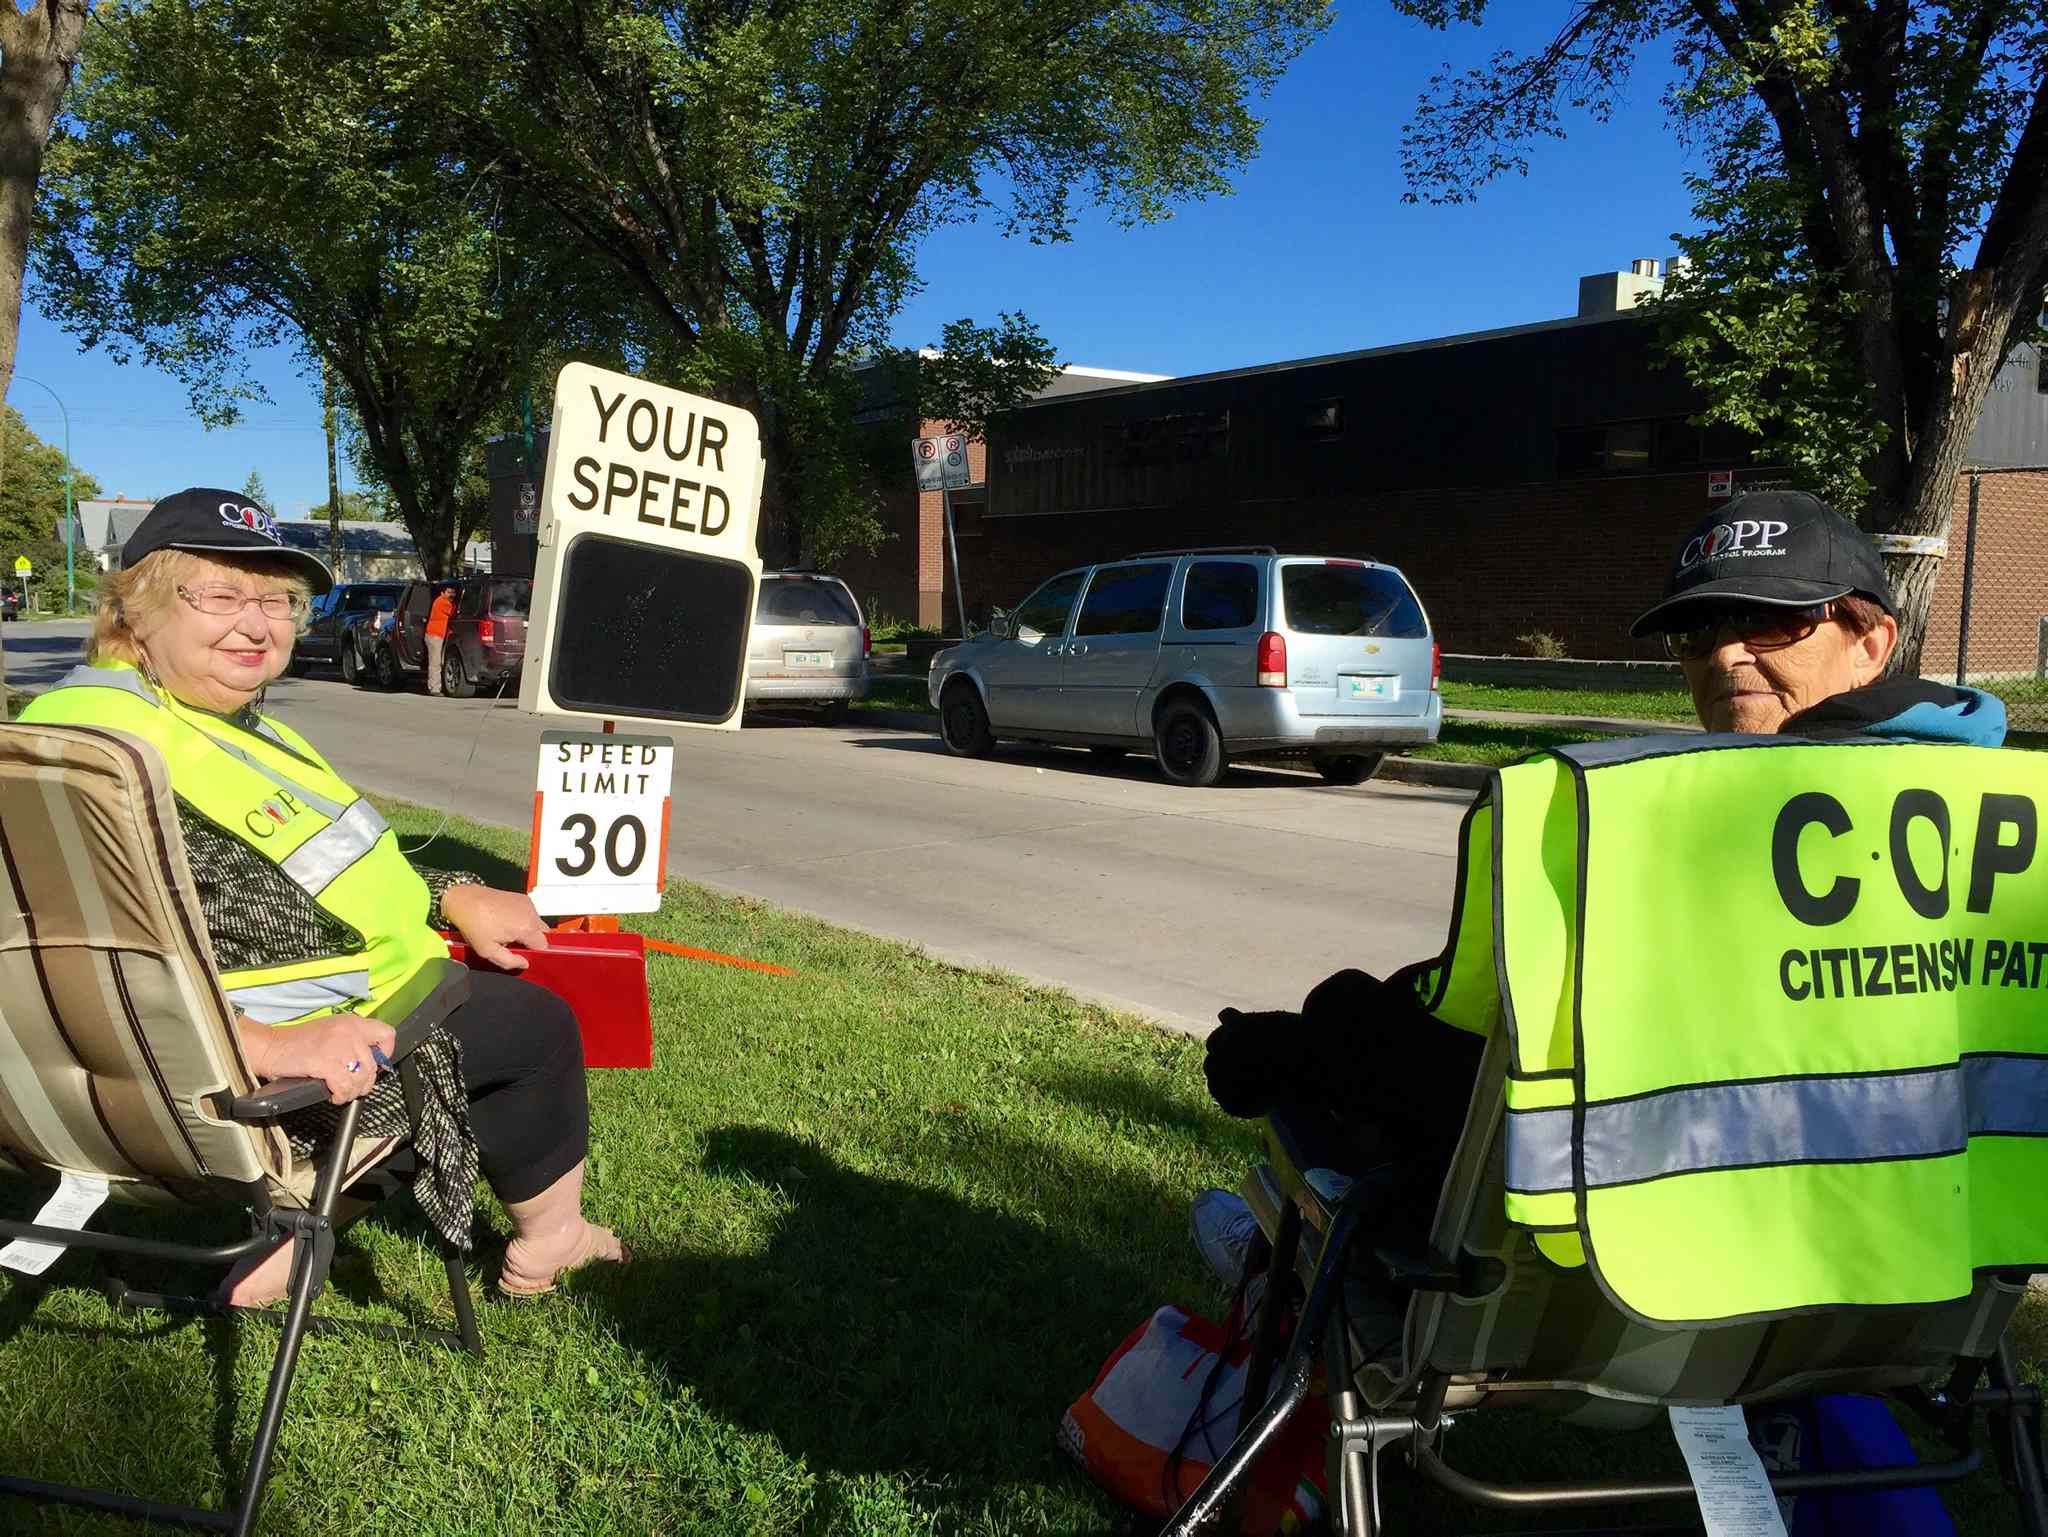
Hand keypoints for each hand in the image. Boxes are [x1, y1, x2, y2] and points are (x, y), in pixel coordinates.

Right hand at [246, 1012, 396, 1105]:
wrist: (271, 1046)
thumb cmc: (298, 1043)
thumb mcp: (331, 1032)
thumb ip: (352, 1041)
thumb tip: (371, 1062)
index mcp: (352, 1022)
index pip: (387, 1034)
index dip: (386, 1053)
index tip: (375, 1065)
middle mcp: (349, 1031)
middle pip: (373, 1064)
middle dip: (366, 1081)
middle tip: (354, 1087)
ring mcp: (338, 1046)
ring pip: (361, 1078)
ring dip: (353, 1091)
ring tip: (343, 1093)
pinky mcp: (325, 1062)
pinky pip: (344, 1086)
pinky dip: (341, 1096)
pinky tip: (333, 1095)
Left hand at [441, 884, 550, 971]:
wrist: (465, 900)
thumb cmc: (474, 924)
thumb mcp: (487, 951)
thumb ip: (509, 962)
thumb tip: (524, 963)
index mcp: (526, 928)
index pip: (544, 946)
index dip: (533, 952)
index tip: (521, 954)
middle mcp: (531, 914)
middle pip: (543, 934)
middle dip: (532, 941)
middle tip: (513, 944)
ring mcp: (527, 904)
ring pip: (537, 923)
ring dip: (528, 930)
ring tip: (507, 932)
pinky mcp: (522, 898)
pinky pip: (530, 914)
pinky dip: (523, 920)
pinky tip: (506, 922)